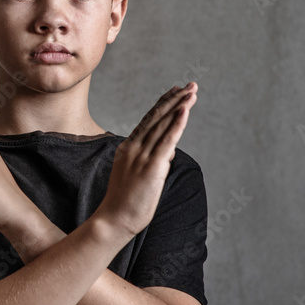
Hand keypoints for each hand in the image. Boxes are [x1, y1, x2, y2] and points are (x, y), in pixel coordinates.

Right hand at [97, 82, 198, 238]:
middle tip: (190, 85)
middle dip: (175, 99)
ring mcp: (141, 156)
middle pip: (157, 117)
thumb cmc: (124, 203)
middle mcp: (133, 147)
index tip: (175, 91)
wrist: (113, 220)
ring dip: (179, 106)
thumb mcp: (136, 175)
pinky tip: (185, 110)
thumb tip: (168, 151)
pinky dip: (177, 123)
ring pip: (163, 124)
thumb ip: (152, 160)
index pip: (148, 120)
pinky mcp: (151, 167)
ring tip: (192, 91)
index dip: (163, 104)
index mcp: (128, 148)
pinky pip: (167, 140)